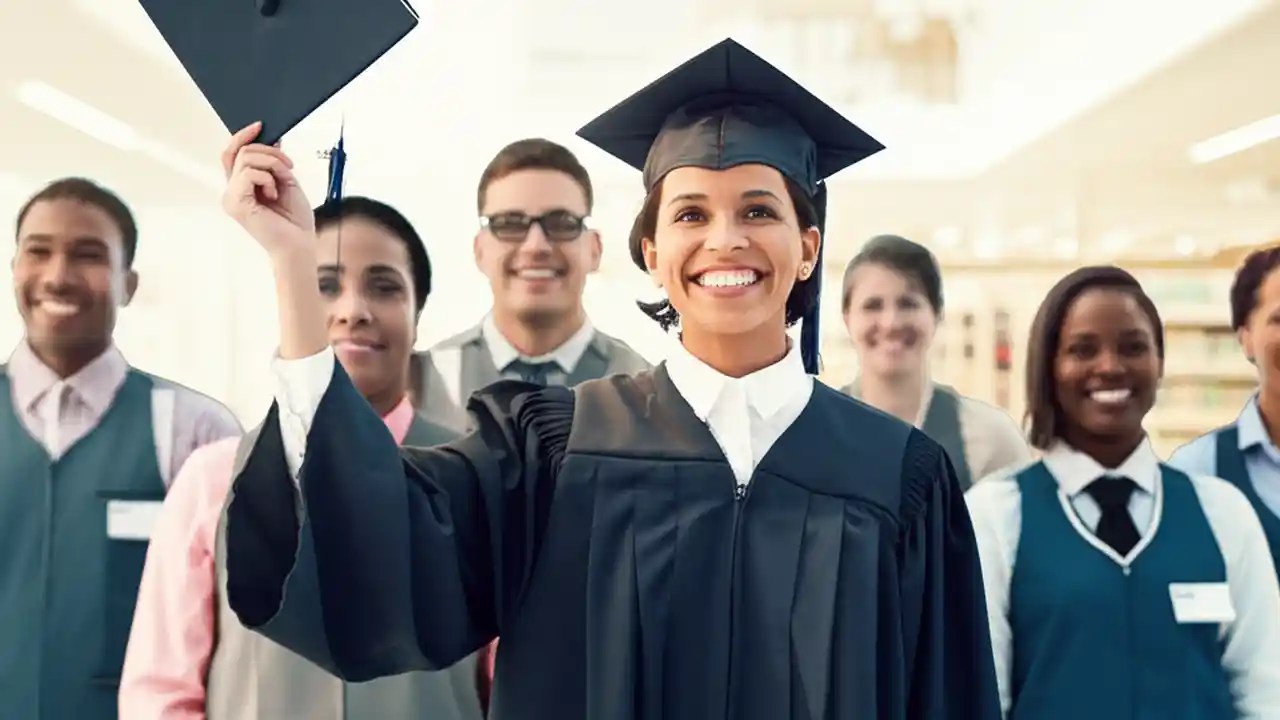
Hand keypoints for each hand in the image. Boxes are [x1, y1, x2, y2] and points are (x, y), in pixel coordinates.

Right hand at [220, 122, 315, 258]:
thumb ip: (273, 162)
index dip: (244, 136)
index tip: (262, 125)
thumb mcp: (286, 181)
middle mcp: (231, 192)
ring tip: (283, 182)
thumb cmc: (295, 219)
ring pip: (246, 158)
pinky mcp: (236, 204)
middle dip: (268, 151)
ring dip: (272, 164)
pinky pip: (249, 173)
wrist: (300, 244)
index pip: (232, 154)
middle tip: (288, 164)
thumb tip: (271, 138)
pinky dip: (268, 178)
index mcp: (240, 187)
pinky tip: (274, 194)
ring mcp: (231, 198)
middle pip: (240, 151)